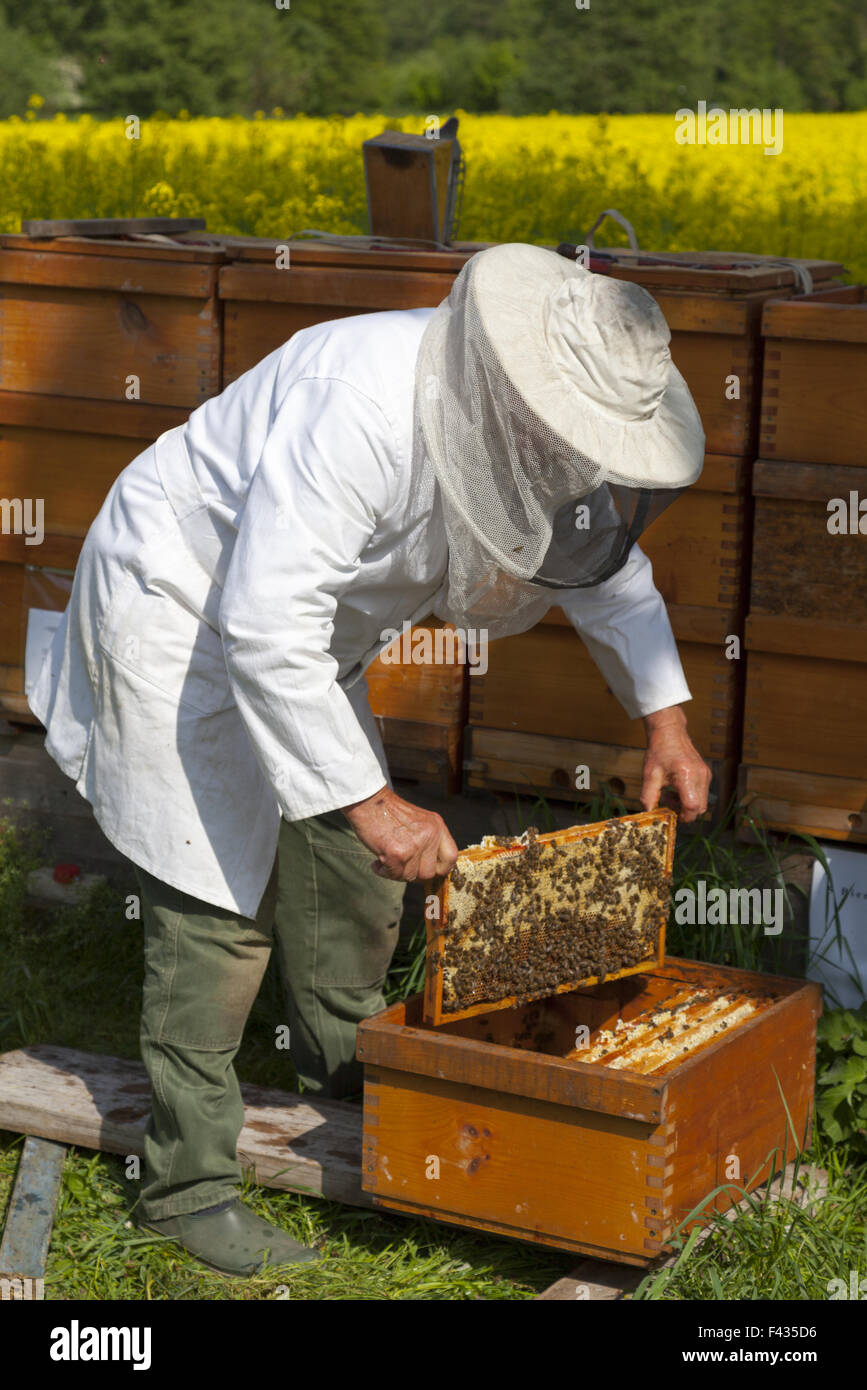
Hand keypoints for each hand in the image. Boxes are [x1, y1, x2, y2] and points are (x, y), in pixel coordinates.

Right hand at [340, 786, 458, 881]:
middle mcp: (429, 835)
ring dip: (396, 872)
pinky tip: (377, 862)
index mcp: (437, 826)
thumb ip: (428, 840)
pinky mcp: (398, 853)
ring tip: (386, 859)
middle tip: (400, 866)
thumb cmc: (389, 812)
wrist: (369, 801)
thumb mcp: (419, 821)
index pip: (451, 857)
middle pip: (429, 872)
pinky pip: (394, 875)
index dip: (441, 869)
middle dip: (413, 873)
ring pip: (410, 876)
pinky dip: (383, 871)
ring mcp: (415, 845)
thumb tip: (431, 867)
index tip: (428, 870)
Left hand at [640, 705, 711, 822]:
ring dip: (688, 805)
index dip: (683, 816)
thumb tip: (648, 812)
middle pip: (701, 807)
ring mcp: (706, 774)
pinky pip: (702, 793)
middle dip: (685, 812)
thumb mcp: (650, 774)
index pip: (692, 806)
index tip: (671, 815)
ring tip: (670, 795)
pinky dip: (691, 797)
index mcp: (686, 775)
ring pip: (702, 802)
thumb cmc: (659, 751)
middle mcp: (700, 775)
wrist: (670, 732)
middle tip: (668, 804)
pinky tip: (677, 788)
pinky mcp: (706, 774)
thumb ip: (648, 795)